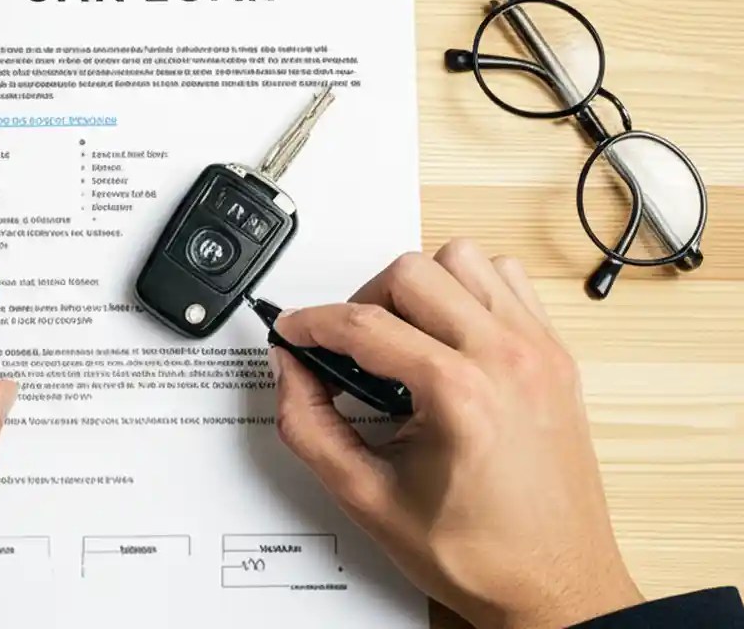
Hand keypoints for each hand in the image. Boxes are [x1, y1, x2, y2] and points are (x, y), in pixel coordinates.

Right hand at [272, 239, 643, 628]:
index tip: (293, 332)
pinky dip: (470, 290)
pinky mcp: (557, 356)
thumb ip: (310, 427)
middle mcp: (507, 359)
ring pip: (464, 260)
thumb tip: (290, 372)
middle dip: (363, 300)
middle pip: (412, 273)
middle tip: (347, 345)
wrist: (555, 586)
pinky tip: (449, 334)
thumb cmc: (481, 555)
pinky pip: (509, 281)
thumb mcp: (367, 498)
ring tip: (401, 335)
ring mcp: (539, 351)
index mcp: (460, 395)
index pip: (364, 325)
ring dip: (420, 286)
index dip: (311, 323)